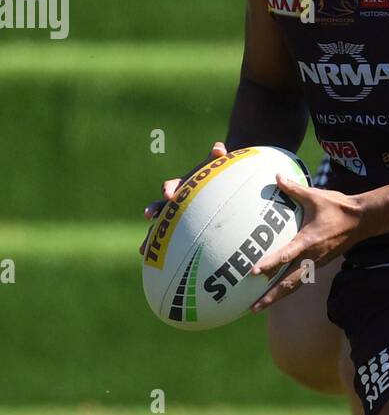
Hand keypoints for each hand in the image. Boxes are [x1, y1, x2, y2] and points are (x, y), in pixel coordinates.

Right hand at [139, 140, 226, 254]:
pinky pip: (169, 243)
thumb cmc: (216, 176)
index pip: (173, 185)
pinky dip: (162, 253)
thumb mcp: (215, 168)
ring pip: (160, 227)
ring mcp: (174, 216)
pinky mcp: (178, 230)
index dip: (169, 188)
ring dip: (150, 238)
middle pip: (160, 206)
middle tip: (148, 215)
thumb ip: (216, 158)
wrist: (216, 185)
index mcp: (182, 185)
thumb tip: (220, 147)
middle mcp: (174, 201)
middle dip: (154, 210)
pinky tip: (157, 266)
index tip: (168, 193)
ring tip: (142, 250)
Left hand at [249, 179, 363, 310]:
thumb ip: (294, 188)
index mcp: (309, 241)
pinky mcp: (320, 264)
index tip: (253, 272)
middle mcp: (312, 257)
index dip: (270, 264)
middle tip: (252, 307)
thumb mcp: (316, 196)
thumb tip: (277, 176)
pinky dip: (287, 289)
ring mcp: (317, 263)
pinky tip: (276, 293)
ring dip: (277, 297)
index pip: (286, 255)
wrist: (363, 220)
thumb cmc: (339, 207)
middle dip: (270, 296)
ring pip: (294, 285)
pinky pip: (301, 280)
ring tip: (258, 307)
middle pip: (288, 282)